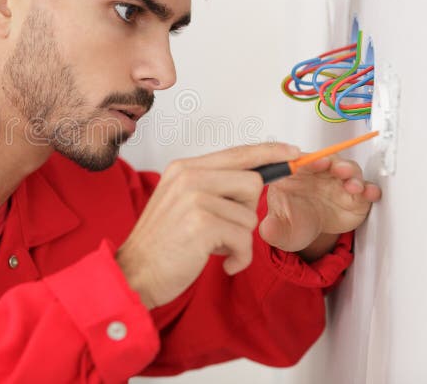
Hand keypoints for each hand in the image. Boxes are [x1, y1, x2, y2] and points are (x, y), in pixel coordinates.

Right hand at [116, 142, 300, 309]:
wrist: (134, 274)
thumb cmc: (161, 245)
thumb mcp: (181, 203)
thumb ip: (212, 187)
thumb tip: (256, 181)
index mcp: (184, 168)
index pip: (237, 153)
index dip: (269, 152)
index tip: (292, 152)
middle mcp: (189, 176)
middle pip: (253, 182)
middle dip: (248, 212)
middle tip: (224, 230)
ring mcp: (194, 198)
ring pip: (250, 215)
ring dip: (240, 240)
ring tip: (215, 248)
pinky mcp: (202, 224)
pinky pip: (245, 239)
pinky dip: (240, 258)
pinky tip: (222, 263)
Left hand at [261, 154, 381, 258]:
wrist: (307, 232)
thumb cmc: (291, 221)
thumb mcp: (278, 228)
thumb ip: (272, 228)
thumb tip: (268, 229)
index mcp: (295, 175)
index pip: (301, 161)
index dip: (308, 159)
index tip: (312, 162)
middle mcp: (319, 174)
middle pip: (329, 160)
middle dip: (334, 163)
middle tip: (336, 169)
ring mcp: (338, 183)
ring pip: (349, 171)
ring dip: (352, 175)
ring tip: (352, 186)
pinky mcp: (356, 197)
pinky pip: (366, 189)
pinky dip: (370, 189)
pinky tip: (370, 193)